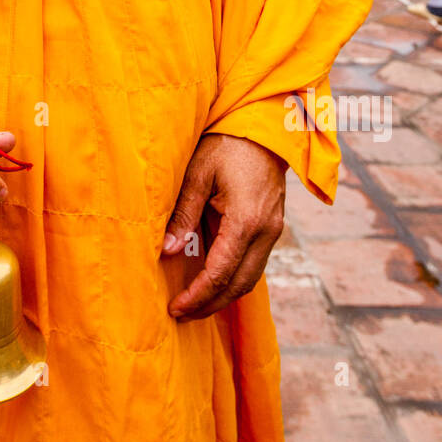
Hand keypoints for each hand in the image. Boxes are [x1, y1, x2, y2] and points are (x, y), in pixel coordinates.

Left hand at [161, 133, 285, 319]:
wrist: (262, 127)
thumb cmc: (226, 145)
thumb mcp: (197, 174)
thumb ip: (183, 214)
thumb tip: (167, 251)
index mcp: (246, 220)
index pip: (221, 273)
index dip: (198, 296)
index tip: (176, 308)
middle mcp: (266, 231)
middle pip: (239, 285)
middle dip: (210, 305)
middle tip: (180, 314)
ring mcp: (274, 231)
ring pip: (250, 278)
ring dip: (222, 295)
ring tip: (192, 304)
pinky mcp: (272, 227)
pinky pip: (253, 263)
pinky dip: (233, 278)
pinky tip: (211, 281)